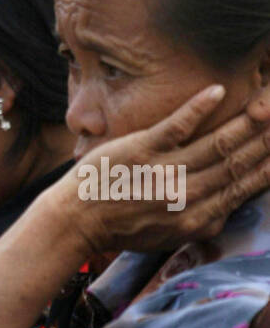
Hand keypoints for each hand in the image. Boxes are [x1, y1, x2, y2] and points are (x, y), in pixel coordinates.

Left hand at [54, 84, 269, 254]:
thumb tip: (228, 204)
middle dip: (265, 141)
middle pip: (237, 163)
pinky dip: (199, 108)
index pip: (244, 187)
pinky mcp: (140, 150)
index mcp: (198, 219)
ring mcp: (164, 172)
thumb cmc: (122, 228)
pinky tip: (218, 91)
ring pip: (216, 145)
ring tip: (265, 105)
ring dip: (244, 124)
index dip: (268, 166)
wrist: (76, 221)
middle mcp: (187, 196)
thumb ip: (202, 221)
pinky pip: (176, 126)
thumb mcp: (170, 236)